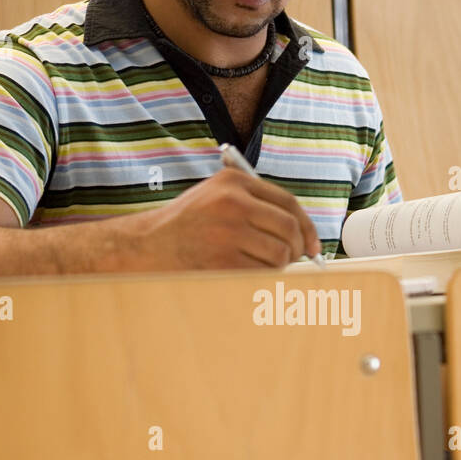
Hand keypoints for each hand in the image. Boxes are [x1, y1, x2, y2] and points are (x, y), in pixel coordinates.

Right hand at [122, 166, 321, 270]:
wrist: (147, 245)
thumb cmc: (187, 224)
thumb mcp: (217, 196)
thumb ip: (255, 204)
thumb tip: (301, 232)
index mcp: (235, 181)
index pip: (288, 203)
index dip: (307, 227)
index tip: (312, 245)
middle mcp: (233, 203)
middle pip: (289, 230)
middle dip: (297, 250)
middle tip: (294, 260)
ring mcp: (228, 232)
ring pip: (279, 255)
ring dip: (277, 266)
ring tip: (258, 265)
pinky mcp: (223, 260)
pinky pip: (262, 273)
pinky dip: (261, 278)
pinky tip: (244, 272)